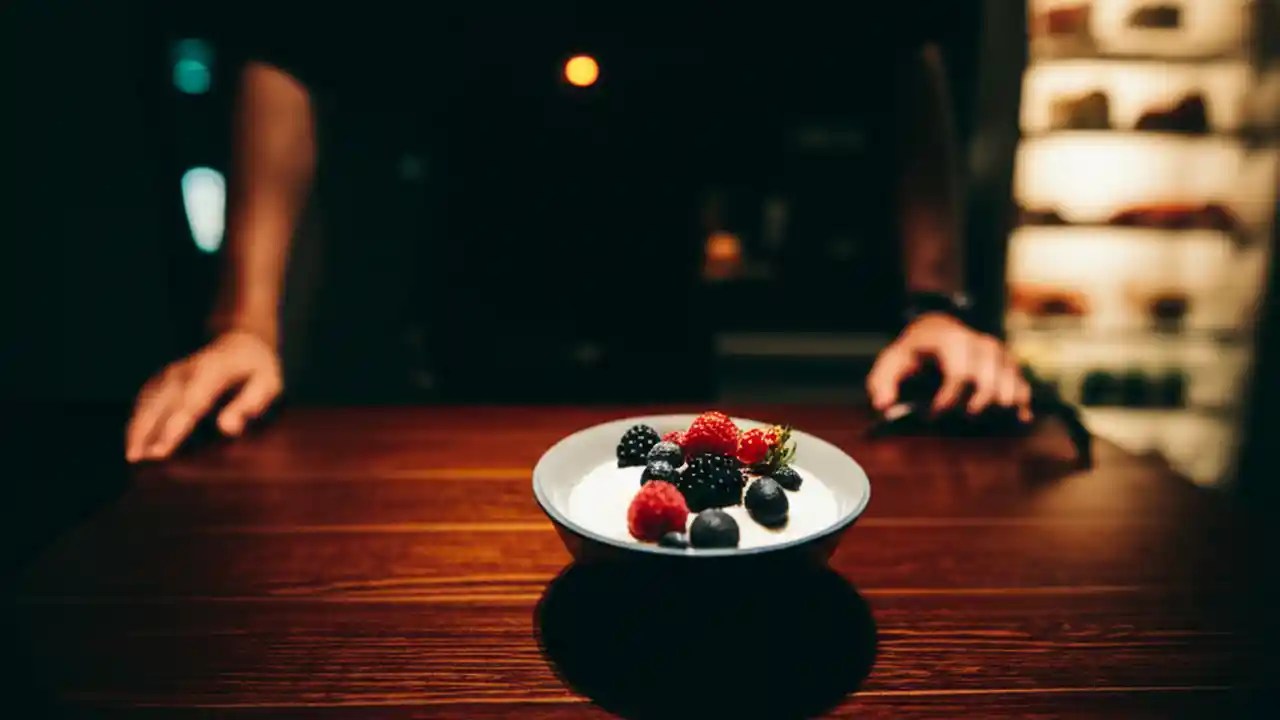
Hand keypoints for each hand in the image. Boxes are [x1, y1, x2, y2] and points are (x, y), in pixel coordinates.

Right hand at [126, 330, 281, 461]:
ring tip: (131, 455)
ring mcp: (171, 372)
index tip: (160, 452)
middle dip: (146, 431)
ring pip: (147, 400)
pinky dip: (136, 417)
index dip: (172, 429)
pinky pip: (144, 397)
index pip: (189, 404)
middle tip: (136, 460)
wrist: (241, 342)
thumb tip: (228, 428)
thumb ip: (250, 403)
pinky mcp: (163, 377)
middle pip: (160, 403)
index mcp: (212, 372)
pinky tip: (133, 438)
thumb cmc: (257, 369)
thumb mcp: (268, 383)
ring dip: (136, 427)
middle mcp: (186, 370)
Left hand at [867, 313, 1031, 421]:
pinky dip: (1022, 403)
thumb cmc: (911, 353)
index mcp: (949, 340)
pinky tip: (1019, 419)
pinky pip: (1022, 383)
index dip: (947, 400)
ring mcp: (996, 351)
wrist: (936, 330)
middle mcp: (978, 342)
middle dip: (976, 405)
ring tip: (984, 417)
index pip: (958, 373)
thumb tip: (883, 406)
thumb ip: (882, 383)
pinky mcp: (1007, 362)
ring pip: (1010, 381)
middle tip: (963, 417)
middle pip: (988, 380)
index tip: (932, 415)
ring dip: (1000, 405)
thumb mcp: (890, 363)